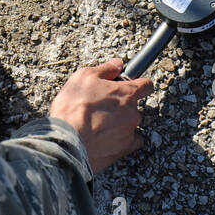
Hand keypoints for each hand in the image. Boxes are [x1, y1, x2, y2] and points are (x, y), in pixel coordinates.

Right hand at [49, 58, 152, 174]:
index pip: (146, 85)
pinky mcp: (123, 150)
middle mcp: (133, 113)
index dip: (139, 84)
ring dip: (118, 123)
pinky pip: (129, 143)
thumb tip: (117, 64)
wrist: (68, 139)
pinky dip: (120, 140)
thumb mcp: (84, 76)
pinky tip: (105, 138)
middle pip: (133, 106)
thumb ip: (105, 69)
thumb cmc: (74, 106)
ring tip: (96, 124)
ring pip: (129, 124)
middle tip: (100, 106)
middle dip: (120, 105)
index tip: (132, 85)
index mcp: (127, 93)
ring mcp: (130, 133)